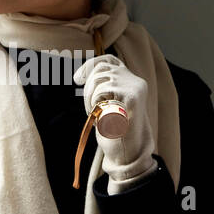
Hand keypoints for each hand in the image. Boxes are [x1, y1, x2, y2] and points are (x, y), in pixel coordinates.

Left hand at [73, 54, 154, 184]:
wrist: (128, 153)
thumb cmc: (116, 133)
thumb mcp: (108, 106)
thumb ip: (103, 90)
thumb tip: (81, 76)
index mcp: (132, 82)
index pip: (110, 61)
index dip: (91, 65)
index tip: (77, 79)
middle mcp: (136, 81)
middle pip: (102, 67)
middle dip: (88, 85)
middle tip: (88, 107)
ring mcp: (135, 87)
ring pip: (100, 77)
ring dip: (90, 96)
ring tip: (94, 113)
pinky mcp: (132, 96)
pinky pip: (103, 88)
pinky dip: (94, 102)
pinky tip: (100, 116)